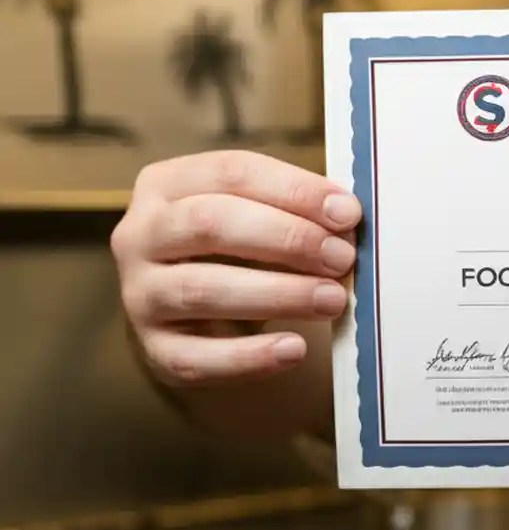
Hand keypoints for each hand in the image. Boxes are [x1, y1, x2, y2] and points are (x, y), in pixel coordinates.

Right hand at [111, 150, 361, 387]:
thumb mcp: (258, 212)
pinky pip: (197, 357)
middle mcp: (140, 235)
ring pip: (202, 290)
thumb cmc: (239, 247)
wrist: (198, 311)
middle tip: (342, 257)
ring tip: (332, 300)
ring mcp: (140, 294)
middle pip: (210, 224)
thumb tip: (346, 217)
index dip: (294, 191)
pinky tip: (294, 349)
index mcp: (167, 185)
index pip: (231, 173)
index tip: (347, 213)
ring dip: (278, 295)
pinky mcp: (154, 349)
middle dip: (286, 239)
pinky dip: (249, 357)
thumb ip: (295, 209)